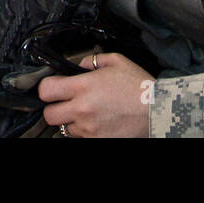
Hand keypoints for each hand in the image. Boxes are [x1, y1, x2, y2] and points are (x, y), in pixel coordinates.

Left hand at [38, 52, 154, 137]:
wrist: (157, 110)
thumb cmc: (139, 86)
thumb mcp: (116, 61)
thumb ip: (93, 61)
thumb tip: (80, 66)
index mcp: (83, 87)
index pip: (46, 91)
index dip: (46, 88)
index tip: (53, 87)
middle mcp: (82, 109)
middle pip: (48, 115)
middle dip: (54, 107)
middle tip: (65, 102)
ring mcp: (88, 129)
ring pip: (63, 129)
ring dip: (70, 121)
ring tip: (86, 113)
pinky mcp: (97, 141)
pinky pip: (79, 138)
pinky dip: (84, 131)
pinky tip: (96, 122)